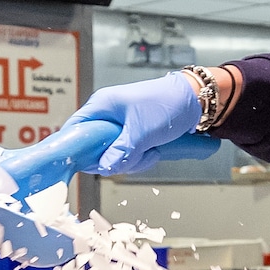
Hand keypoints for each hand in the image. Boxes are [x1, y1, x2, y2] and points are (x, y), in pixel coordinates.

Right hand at [0, 72, 221, 193]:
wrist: (196, 100)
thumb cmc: (166, 105)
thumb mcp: (142, 131)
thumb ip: (121, 151)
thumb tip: (104, 168)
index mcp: (102, 106)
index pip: (74, 128)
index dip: (74, 148)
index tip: (78, 164)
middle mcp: (107, 116)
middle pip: (95, 149)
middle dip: (115, 158)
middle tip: (134, 154)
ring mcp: (120, 128)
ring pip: (114, 156)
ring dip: (133, 159)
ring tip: (150, 148)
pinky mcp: (133, 136)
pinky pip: (128, 155)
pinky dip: (141, 158)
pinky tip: (154, 151)